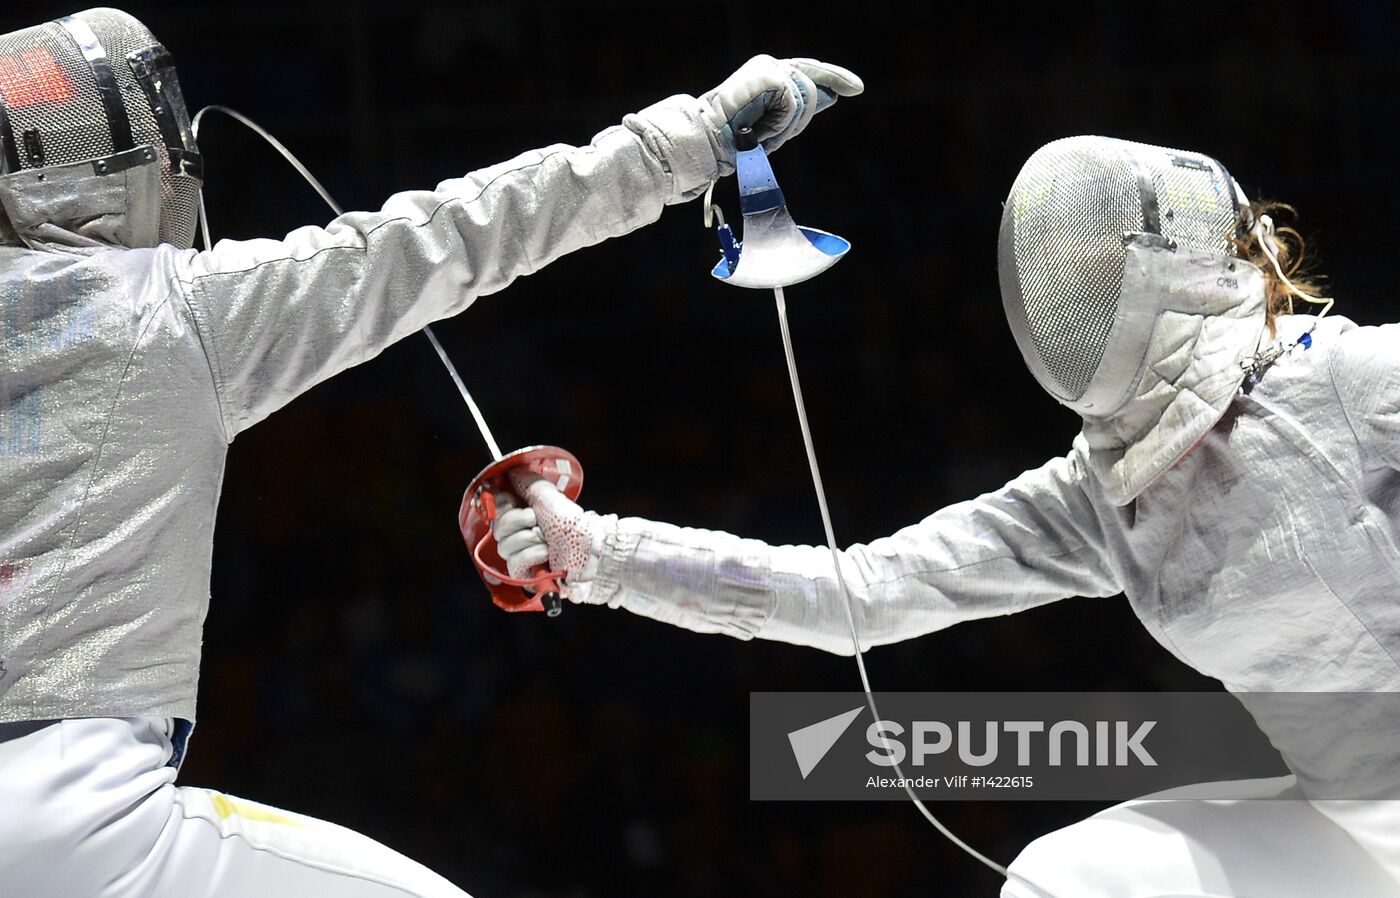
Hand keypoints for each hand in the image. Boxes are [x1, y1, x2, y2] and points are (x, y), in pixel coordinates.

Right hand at [492, 471, 609, 600]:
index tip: (513, 501)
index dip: (502, 506)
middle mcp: (521, 536)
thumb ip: (526, 482)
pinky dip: (531, 555)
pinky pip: (514, 565)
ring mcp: (523, 557)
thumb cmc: (572, 522)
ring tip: (547, 540)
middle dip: (517, 521)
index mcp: (524, 516)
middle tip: (536, 520)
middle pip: (498, 529)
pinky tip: (546, 554)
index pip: (497, 510)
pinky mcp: (527, 576)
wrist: (591, 547)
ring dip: (528, 539)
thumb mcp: (548, 496)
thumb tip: (511, 471)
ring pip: (505, 547)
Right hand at [701, 55, 862, 173]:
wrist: (710, 141)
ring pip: (805, 100)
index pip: (811, 70)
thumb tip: (833, 96)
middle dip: (799, 120)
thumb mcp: (776, 124)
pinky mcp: (771, 76)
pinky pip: (794, 105)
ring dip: (784, 127)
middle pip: (813, 87)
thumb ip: (801, 108)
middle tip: (768, 139)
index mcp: (771, 74)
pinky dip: (778, 125)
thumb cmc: (736, 139)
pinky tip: (758, 130)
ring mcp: (770, 68)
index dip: (835, 77)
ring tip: (758, 134)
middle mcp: (771, 65)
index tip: (857, 89)